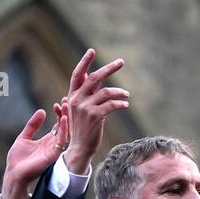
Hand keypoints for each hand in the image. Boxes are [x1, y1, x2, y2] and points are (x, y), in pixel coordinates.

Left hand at [0, 107, 67, 198]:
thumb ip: (33, 125)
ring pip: (65, 133)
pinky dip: (63, 130)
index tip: (59, 102)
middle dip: (66, 114)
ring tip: (66, 107)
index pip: (58, 125)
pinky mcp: (53, 155)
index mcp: (47, 141)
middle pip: (63, 128)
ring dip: (66, 120)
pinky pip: (61, 141)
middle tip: (66, 101)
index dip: (59, 113)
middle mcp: (53, 145)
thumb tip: (41, 111)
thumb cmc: (18, 159)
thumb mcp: (24, 137)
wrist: (14, 173)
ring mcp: (54, 150)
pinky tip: (63, 119)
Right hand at [62, 49, 128, 173]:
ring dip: (119, 92)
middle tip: (121, 62)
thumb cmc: (83, 128)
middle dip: (109, 68)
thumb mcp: (82, 109)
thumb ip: (89, 94)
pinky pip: (111, 105)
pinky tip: (125, 105)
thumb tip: (97, 78)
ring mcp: (85, 108)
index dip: (84, 62)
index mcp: (72, 96)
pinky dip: (120, 104)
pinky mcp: (94, 117)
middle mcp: (77, 99)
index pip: (77, 75)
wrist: (79, 148)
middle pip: (95, 78)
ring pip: (106, 92)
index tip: (91, 51)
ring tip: (127, 94)